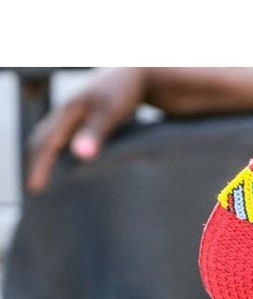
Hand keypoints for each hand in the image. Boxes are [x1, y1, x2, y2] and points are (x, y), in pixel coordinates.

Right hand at [25, 67, 150, 193]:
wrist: (135, 73)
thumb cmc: (124, 93)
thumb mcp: (111, 113)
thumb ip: (95, 133)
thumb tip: (80, 156)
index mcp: (68, 111)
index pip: (47, 143)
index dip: (40, 166)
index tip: (35, 188)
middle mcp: (66, 111)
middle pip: (43, 138)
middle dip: (36, 162)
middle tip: (35, 187)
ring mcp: (73, 112)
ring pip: (52, 136)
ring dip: (45, 156)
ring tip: (45, 177)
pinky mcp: (83, 116)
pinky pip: (64, 135)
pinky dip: (59, 150)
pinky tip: (67, 163)